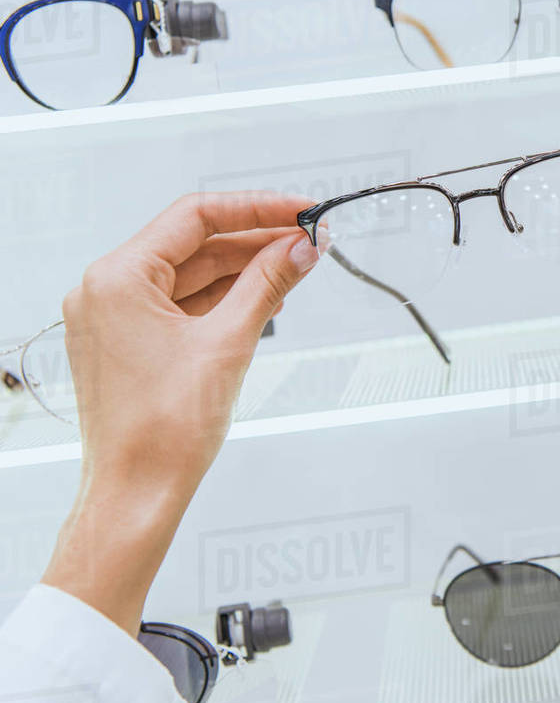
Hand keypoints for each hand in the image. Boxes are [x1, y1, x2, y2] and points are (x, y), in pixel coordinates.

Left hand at [42, 191, 319, 633]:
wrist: (136, 494)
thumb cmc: (163, 431)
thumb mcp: (229, 343)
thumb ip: (269, 283)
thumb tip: (302, 247)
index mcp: (117, 278)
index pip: (196, 216)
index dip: (257, 208)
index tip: (302, 211)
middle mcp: (106, 290)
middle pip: (194, 243)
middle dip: (256, 241)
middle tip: (311, 241)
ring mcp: (114, 316)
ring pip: (191, 273)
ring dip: (244, 269)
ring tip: (297, 269)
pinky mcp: (128, 341)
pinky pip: (182, 303)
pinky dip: (224, 298)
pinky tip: (265, 299)